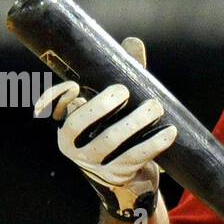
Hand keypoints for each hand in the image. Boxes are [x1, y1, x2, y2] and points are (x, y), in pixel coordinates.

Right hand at [33, 37, 177, 220]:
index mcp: (68, 124)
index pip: (53, 108)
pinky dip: (153, 143)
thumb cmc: (120, 133)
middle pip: (79, 125)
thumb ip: (122, 74)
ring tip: (155, 107)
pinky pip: (135, 157)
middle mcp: (74, 146)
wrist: (130, 181)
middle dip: (100, 106)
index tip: (75, 86)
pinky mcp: (118, 175)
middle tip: (122, 91)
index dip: (57, 97)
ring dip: (133, 123)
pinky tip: (170, 132)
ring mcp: (94, 163)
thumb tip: (133, 42)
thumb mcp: (117, 106)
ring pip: (109, 141)